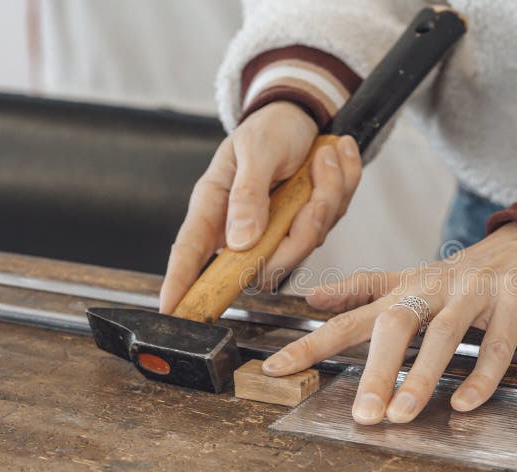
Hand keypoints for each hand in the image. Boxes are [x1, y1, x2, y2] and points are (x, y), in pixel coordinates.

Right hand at [159, 102, 362, 312]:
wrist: (303, 116)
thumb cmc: (269, 129)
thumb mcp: (256, 149)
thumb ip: (248, 194)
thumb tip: (239, 242)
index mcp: (216, 205)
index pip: (190, 251)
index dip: (179, 283)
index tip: (172, 310)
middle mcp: (244, 226)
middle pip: (269, 261)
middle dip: (304, 223)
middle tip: (320, 165)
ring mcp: (279, 230)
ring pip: (309, 239)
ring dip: (328, 191)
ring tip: (327, 152)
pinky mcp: (307, 224)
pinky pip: (333, 218)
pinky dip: (343, 183)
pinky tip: (337, 154)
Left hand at [262, 223, 516, 423]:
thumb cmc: (463, 274)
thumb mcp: (410, 280)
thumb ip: (363, 290)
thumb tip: (314, 299)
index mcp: (405, 288)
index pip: (351, 317)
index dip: (312, 342)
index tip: (276, 368)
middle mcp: (434, 287)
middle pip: (395, 323)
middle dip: (375, 369)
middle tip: (362, 414)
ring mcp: (475, 291)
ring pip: (444, 332)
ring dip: (422, 375)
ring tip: (402, 414)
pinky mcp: (513, 300)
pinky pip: (498, 342)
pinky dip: (482, 374)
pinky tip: (465, 403)